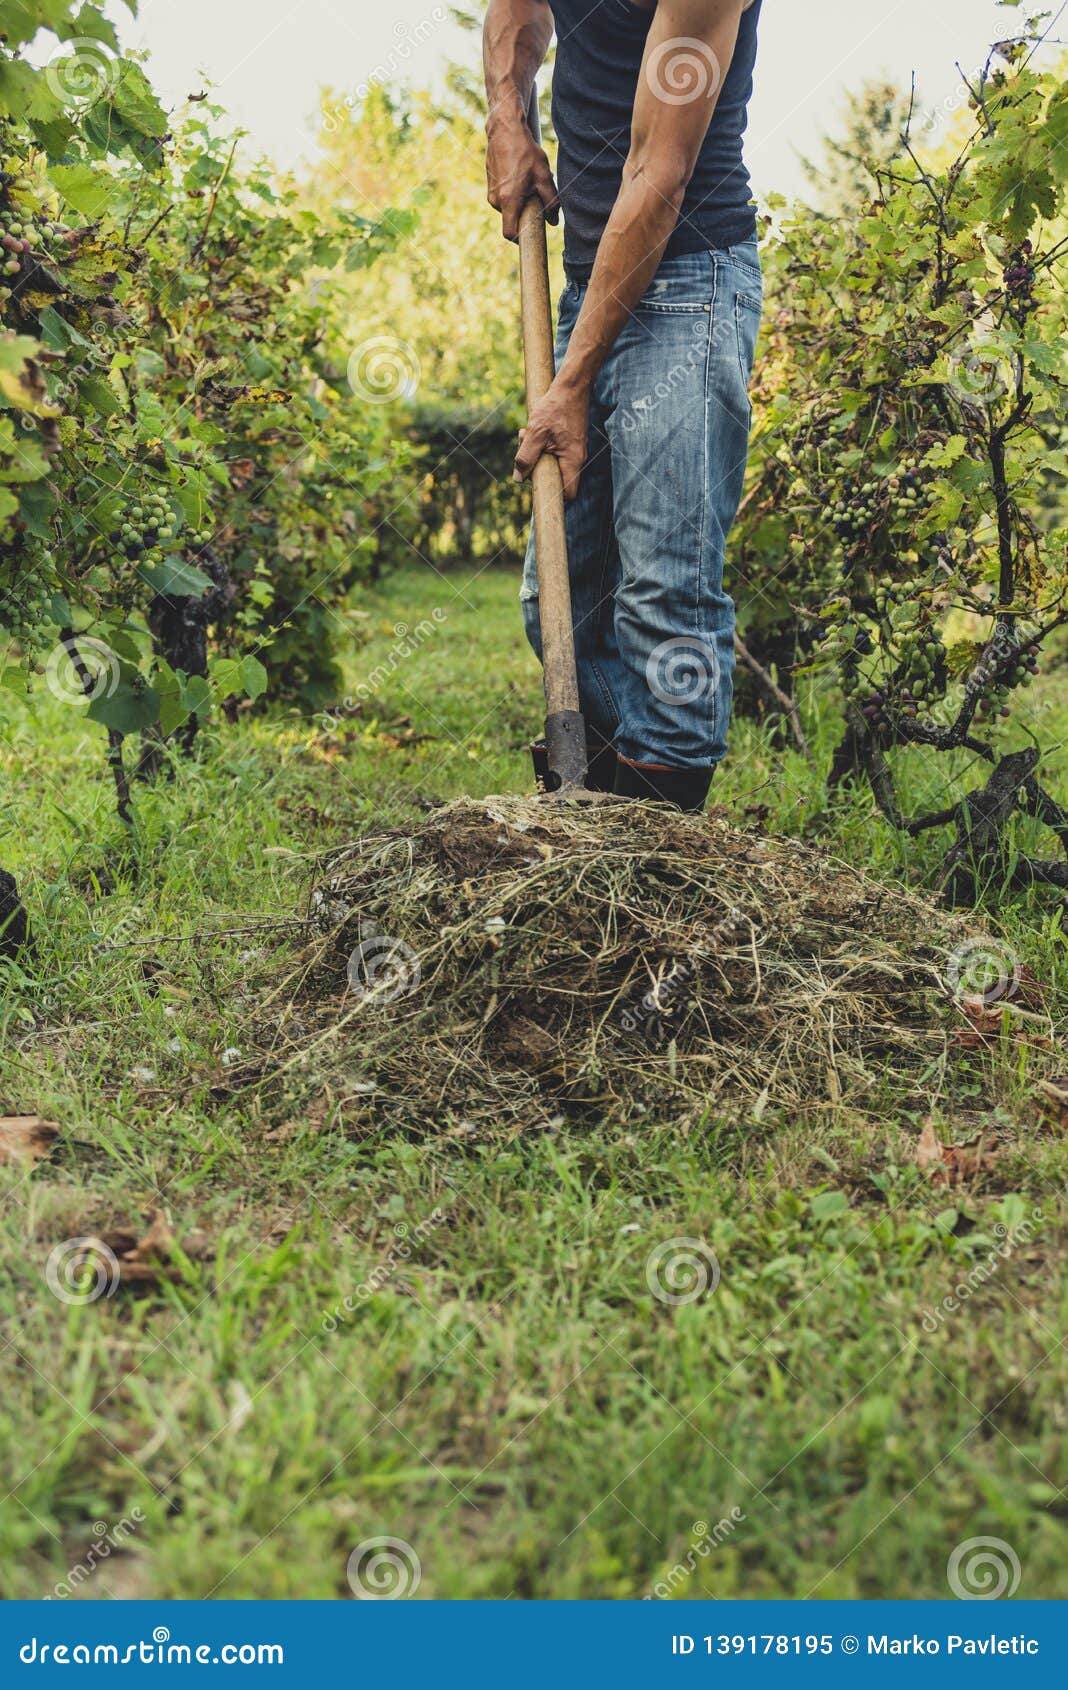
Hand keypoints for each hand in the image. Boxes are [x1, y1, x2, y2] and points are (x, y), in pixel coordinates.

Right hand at [486, 113, 558, 241]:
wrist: (504, 130)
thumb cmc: (524, 151)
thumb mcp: (543, 176)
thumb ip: (551, 201)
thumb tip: (554, 221)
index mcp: (508, 200)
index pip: (510, 233)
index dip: (520, 240)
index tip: (530, 237)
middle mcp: (495, 200)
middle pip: (511, 219)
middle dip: (524, 214)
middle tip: (536, 198)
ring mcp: (490, 192)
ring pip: (508, 208)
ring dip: (520, 202)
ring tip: (528, 182)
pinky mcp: (490, 185)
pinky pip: (503, 198)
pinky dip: (513, 194)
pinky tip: (520, 176)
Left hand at [513, 373, 588, 501]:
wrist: (572, 385)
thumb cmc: (555, 407)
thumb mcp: (536, 432)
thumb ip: (526, 457)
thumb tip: (519, 478)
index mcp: (572, 460)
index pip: (568, 493)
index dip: (553, 495)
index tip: (537, 486)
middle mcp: (577, 458)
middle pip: (556, 477)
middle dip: (537, 467)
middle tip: (525, 448)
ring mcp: (574, 449)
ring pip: (552, 462)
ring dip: (535, 452)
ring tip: (527, 434)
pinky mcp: (570, 440)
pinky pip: (553, 450)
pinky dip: (541, 443)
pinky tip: (533, 429)